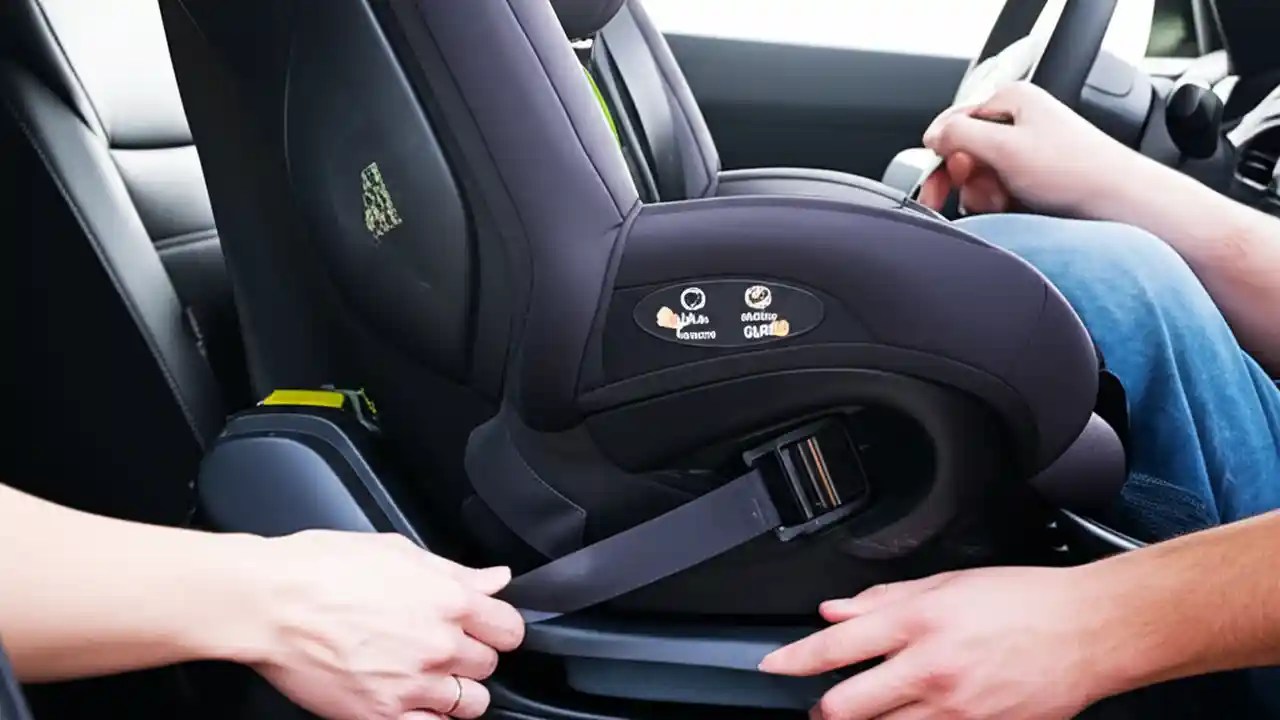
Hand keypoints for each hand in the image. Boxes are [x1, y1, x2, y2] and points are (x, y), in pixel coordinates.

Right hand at [240, 531, 524, 719]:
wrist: (267, 603)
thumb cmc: (322, 569)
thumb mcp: (398, 551)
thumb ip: (455, 571)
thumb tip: (495, 578)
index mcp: (449, 600)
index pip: (510, 628)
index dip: (498, 627)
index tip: (486, 628)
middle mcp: (439, 645)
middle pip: (489, 665)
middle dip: (472, 656)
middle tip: (443, 646)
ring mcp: (413, 685)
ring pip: (472, 703)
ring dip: (458, 692)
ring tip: (430, 677)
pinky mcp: (380, 715)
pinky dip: (430, 719)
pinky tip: (414, 703)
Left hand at [759, 566, 1122, 719]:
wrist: (1089, 633)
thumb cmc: (1025, 600)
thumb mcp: (947, 583)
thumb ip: (885, 599)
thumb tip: (836, 611)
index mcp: (919, 623)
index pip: (835, 647)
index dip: (793, 660)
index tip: (773, 666)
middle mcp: (931, 669)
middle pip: (848, 704)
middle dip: (823, 708)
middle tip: (819, 704)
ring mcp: (956, 709)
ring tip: (863, 711)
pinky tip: (912, 717)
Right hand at [917, 82, 1143, 218]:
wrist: (1120, 203)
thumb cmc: (1074, 171)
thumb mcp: (1005, 147)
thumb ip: (959, 135)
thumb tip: (932, 136)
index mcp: (1011, 99)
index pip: (953, 121)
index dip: (939, 154)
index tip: (933, 185)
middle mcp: (1018, 120)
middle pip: (964, 150)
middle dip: (963, 177)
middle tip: (958, 199)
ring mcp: (1027, 149)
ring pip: (980, 173)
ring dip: (983, 193)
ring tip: (1003, 202)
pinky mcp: (1034, 175)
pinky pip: (999, 187)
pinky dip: (999, 201)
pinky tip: (1012, 208)